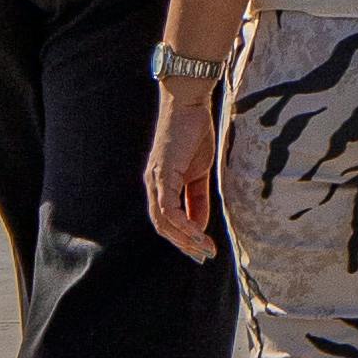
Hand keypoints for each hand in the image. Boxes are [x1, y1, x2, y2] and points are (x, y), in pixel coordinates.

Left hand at [143, 82, 218, 260]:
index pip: (167, 220)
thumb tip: (200, 227)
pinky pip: (168, 207)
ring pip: (163, 221)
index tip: (203, 249)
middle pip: (162, 226)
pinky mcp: (162, 173)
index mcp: (161, 184)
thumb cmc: (195, 132)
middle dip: (183, 244)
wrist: (190, 101)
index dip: (183, 238)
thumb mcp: (200, 171)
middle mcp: (153, 184)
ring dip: (184, 238)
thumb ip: (198, 199)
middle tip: (204, 255)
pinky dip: (182, 223)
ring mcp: (155, 179)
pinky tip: (197, 232)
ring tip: (204, 248)